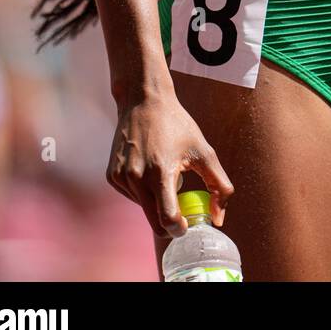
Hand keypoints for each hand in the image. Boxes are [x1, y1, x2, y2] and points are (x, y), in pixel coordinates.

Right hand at [106, 88, 233, 236]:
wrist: (143, 100)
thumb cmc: (177, 125)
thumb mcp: (204, 151)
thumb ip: (219, 185)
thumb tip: (218, 218)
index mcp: (160, 172)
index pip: (167, 219)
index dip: (179, 229)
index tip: (187, 225)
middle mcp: (136, 177)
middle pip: (154, 222)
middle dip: (170, 221)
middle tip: (181, 208)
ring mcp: (121, 177)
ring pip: (143, 209)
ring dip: (156, 201)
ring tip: (162, 172)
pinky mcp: (111, 176)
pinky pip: (132, 197)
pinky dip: (143, 192)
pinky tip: (147, 169)